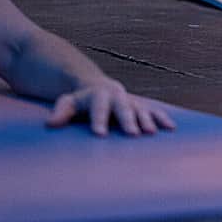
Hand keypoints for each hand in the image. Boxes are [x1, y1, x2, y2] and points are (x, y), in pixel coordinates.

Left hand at [46, 79, 176, 136]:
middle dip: (128, 120)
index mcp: (99, 94)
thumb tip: (50, 124)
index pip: (99, 106)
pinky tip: (170, 128)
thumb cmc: (81, 101)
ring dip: (147, 120)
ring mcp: (131, 101)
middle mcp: (118, 96)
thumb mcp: (67, 102)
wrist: (98, 87)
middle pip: (123, 107)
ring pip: (140, 109)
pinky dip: (162, 119)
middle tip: (132, 134)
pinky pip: (154, 111)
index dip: (99, 119)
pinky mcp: (141, 106)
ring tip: (150, 133)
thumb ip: (61, 112)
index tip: (100, 134)